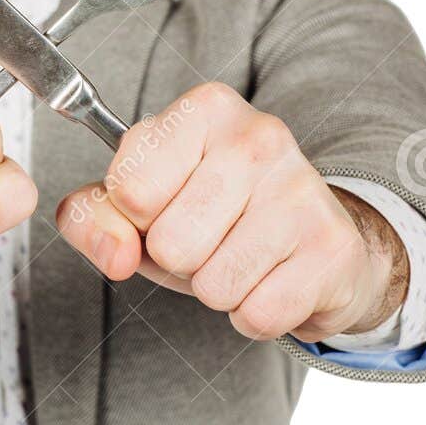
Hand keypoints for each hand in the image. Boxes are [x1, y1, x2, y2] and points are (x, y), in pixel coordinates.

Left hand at [53, 82, 408, 342]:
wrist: (311, 241)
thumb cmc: (212, 214)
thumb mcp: (139, 206)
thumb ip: (92, 218)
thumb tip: (116, 254)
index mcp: (203, 109)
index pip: (129, 191)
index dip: (136, 219)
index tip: (166, 206)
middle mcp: (259, 136)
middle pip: (170, 244)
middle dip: (179, 260)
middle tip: (210, 239)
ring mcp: (302, 189)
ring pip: (214, 286)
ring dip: (217, 290)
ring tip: (241, 258)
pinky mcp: (332, 246)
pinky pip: (259, 315)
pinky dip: (255, 314)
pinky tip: (273, 280)